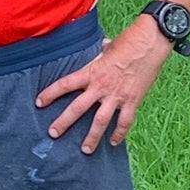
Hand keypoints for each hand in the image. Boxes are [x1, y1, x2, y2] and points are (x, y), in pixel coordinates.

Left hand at [35, 17, 172, 152]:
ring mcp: (117, 96)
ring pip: (100, 121)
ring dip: (92, 137)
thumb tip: (103, 47)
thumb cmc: (129, 40)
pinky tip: (113, 142)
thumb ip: (101, 54)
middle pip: (77, 108)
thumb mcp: (108, 47)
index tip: (39, 102)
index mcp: (92, 72)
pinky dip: (119, 133)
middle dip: (64, 122)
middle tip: (53, 133)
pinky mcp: (132, 101)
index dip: (50, 93)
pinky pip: (124, 122)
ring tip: (85, 149)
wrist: (151, 42)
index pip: (65, 84)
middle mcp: (101, 86)